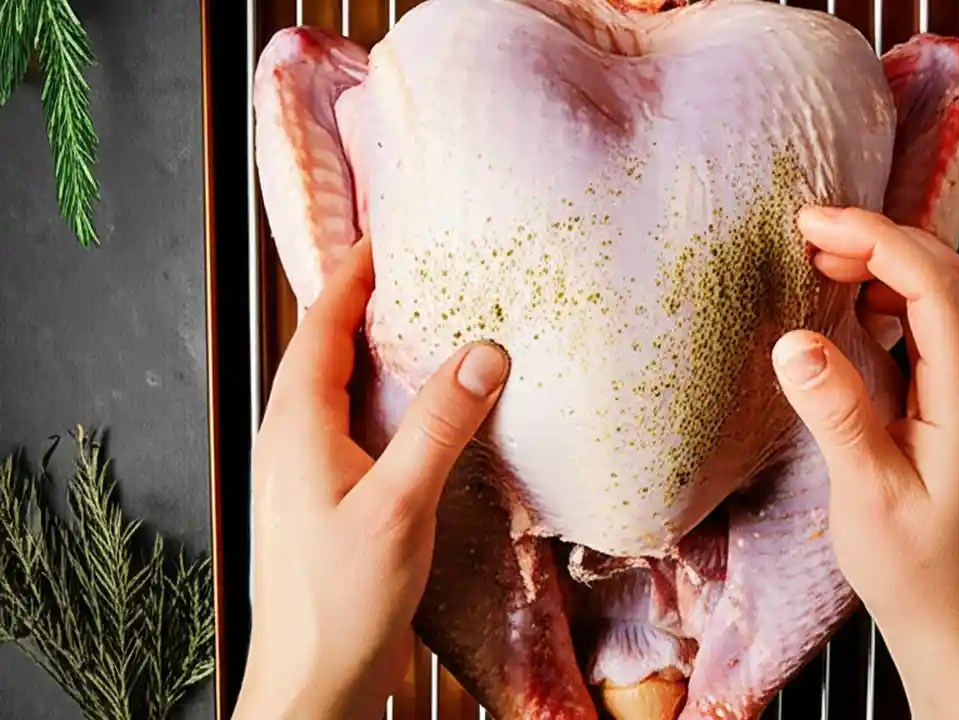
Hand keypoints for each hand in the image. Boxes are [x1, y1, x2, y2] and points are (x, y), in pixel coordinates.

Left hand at [234, 239, 510, 719]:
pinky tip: (431, 411)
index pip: (322, 325)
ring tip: (433, 325)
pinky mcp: (333, 499)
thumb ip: (440, 425)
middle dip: (369, 304)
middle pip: (329, 349)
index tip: (388, 236)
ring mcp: (311, 471)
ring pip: (345, 390)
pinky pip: (360, 427)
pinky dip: (393, 401)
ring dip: (382, 353)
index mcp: (297, 425)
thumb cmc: (342, 599)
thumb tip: (483, 352)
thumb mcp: (399, 504)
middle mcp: (295, 438)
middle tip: (421, 270)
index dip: (353, 275)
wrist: (316, 679)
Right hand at [771, 206, 958, 718]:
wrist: (952, 614)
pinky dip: (893, 297)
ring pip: (946, 294)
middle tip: (810, 236)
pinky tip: (851, 313)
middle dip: (882, 239)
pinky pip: (934, 325)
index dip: (876, 239)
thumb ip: (837, 412)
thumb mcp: (865, 492)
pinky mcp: (956, 401)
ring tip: (824, 264)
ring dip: (889, 263)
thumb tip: (795, 340)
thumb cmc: (911, 565)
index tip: (812, 225)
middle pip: (950, 274)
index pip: (935, 286)